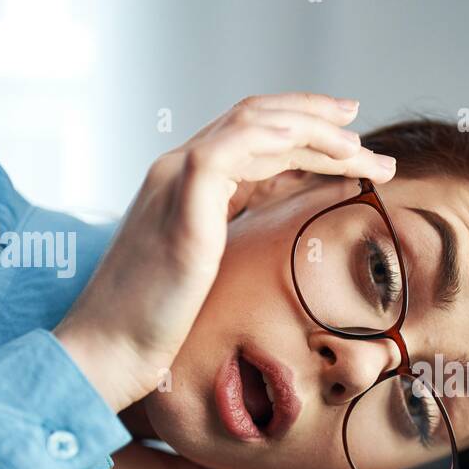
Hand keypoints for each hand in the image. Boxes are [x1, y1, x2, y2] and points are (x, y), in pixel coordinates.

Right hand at [54, 92, 397, 411]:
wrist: (107, 352)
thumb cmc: (153, 325)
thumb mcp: (206, 271)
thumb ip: (231, 239)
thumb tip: (273, 231)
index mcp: (184, 184)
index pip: (249, 135)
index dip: (299, 128)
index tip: (346, 136)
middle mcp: (177, 170)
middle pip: (256, 117)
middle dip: (315, 118)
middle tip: (362, 124)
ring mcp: (176, 181)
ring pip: (254, 125)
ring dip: (315, 131)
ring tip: (361, 150)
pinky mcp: (183, 203)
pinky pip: (236, 149)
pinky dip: (284, 142)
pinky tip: (324, 155)